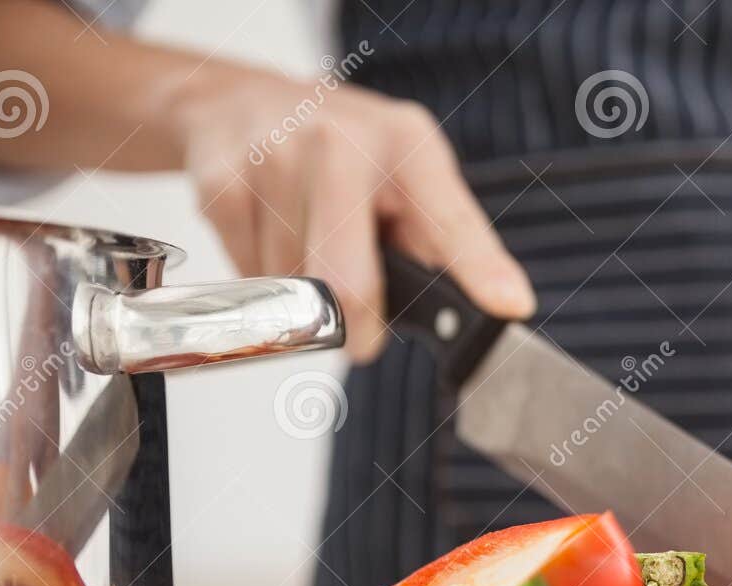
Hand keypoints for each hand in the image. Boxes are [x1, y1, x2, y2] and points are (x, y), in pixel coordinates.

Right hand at [169, 73, 534, 358]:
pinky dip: (264, 280)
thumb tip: (500, 304)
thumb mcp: (411, 175)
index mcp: (408, 147)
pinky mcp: (222, 186)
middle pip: (351, 283)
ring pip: (295, 291)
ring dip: (306, 297)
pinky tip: (272, 237)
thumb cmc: (344, 154)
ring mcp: (275, 160)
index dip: (481, 269)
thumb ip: (448, 240)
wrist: (240, 103)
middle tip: (362, 336)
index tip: (509, 306)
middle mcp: (342, 145)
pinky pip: (251, 280)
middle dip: (358, 328)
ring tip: (309, 247)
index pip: (451, 221)